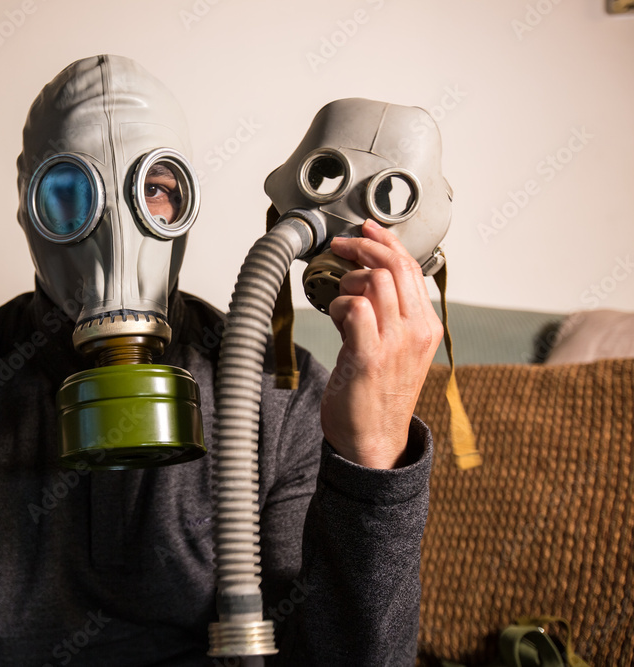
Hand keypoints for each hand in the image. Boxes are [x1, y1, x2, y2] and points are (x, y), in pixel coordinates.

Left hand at [320, 219, 443, 468]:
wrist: (373, 441)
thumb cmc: (377, 394)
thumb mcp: (395, 349)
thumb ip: (387, 315)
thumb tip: (363, 278)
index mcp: (427, 326)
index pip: (412, 268)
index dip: (387, 242)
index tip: (367, 228)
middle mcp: (417, 331)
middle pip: (395, 267)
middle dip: (363, 247)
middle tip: (340, 246)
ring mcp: (395, 344)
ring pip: (375, 281)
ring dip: (348, 279)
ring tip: (337, 295)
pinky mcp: (368, 357)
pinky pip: (355, 308)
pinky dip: (339, 304)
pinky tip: (334, 317)